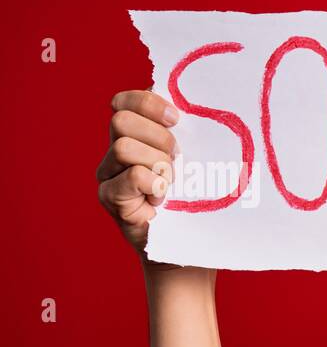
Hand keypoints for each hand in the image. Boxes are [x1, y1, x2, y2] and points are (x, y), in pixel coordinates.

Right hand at [96, 89, 181, 269]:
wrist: (191, 245)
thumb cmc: (196, 200)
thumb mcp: (197, 161)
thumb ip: (189, 134)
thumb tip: (198, 107)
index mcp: (136, 135)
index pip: (124, 102)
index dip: (148, 103)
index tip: (177, 120)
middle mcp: (116, 151)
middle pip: (121, 121)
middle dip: (158, 138)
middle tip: (177, 160)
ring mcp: (109, 174)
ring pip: (123, 147)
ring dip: (158, 164)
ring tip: (171, 183)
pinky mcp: (110, 198)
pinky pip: (130, 176)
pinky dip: (153, 184)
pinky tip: (162, 199)